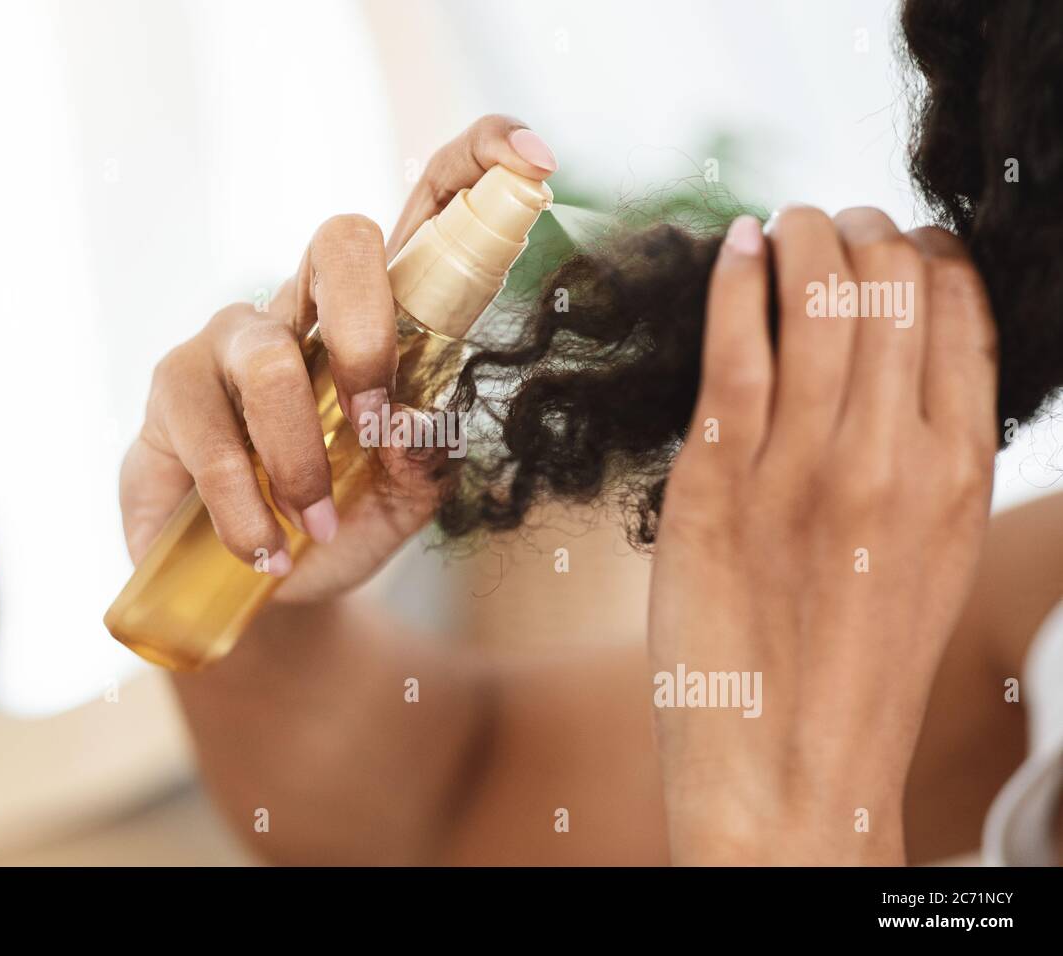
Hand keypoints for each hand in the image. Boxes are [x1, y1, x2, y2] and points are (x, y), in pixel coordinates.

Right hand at [119, 115, 557, 603]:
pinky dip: (247, 506)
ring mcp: (229, 343)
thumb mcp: (402, 502)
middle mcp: (304, 310)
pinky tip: (266, 549)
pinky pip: (210, 436)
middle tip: (375, 425)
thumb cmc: (339, 524)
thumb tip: (418, 423)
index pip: (423, 210)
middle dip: (368, 331)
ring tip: (315, 526)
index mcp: (376, 322)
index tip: (537, 163)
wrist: (263, 587)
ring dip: (300, 459)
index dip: (476, 160)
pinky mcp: (170, 392)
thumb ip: (427, 462)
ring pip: (268, 358)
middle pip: (339, 241)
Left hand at [647, 207, 997, 863]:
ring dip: (801, 238)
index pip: (960, 311)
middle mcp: (891, 457)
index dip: (928, 252)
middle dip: (863, 231)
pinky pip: (732, 350)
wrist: (790, 771)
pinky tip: (735, 246)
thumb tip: (897, 360)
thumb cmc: (853, 667)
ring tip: (786, 222)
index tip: (898, 238)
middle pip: (891, 287)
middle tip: (833, 222)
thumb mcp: (927, 556)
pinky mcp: (716, 484)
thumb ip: (922, 458)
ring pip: (815, 301)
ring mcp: (802, 468)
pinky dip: (735, 280)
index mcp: (957, 472)